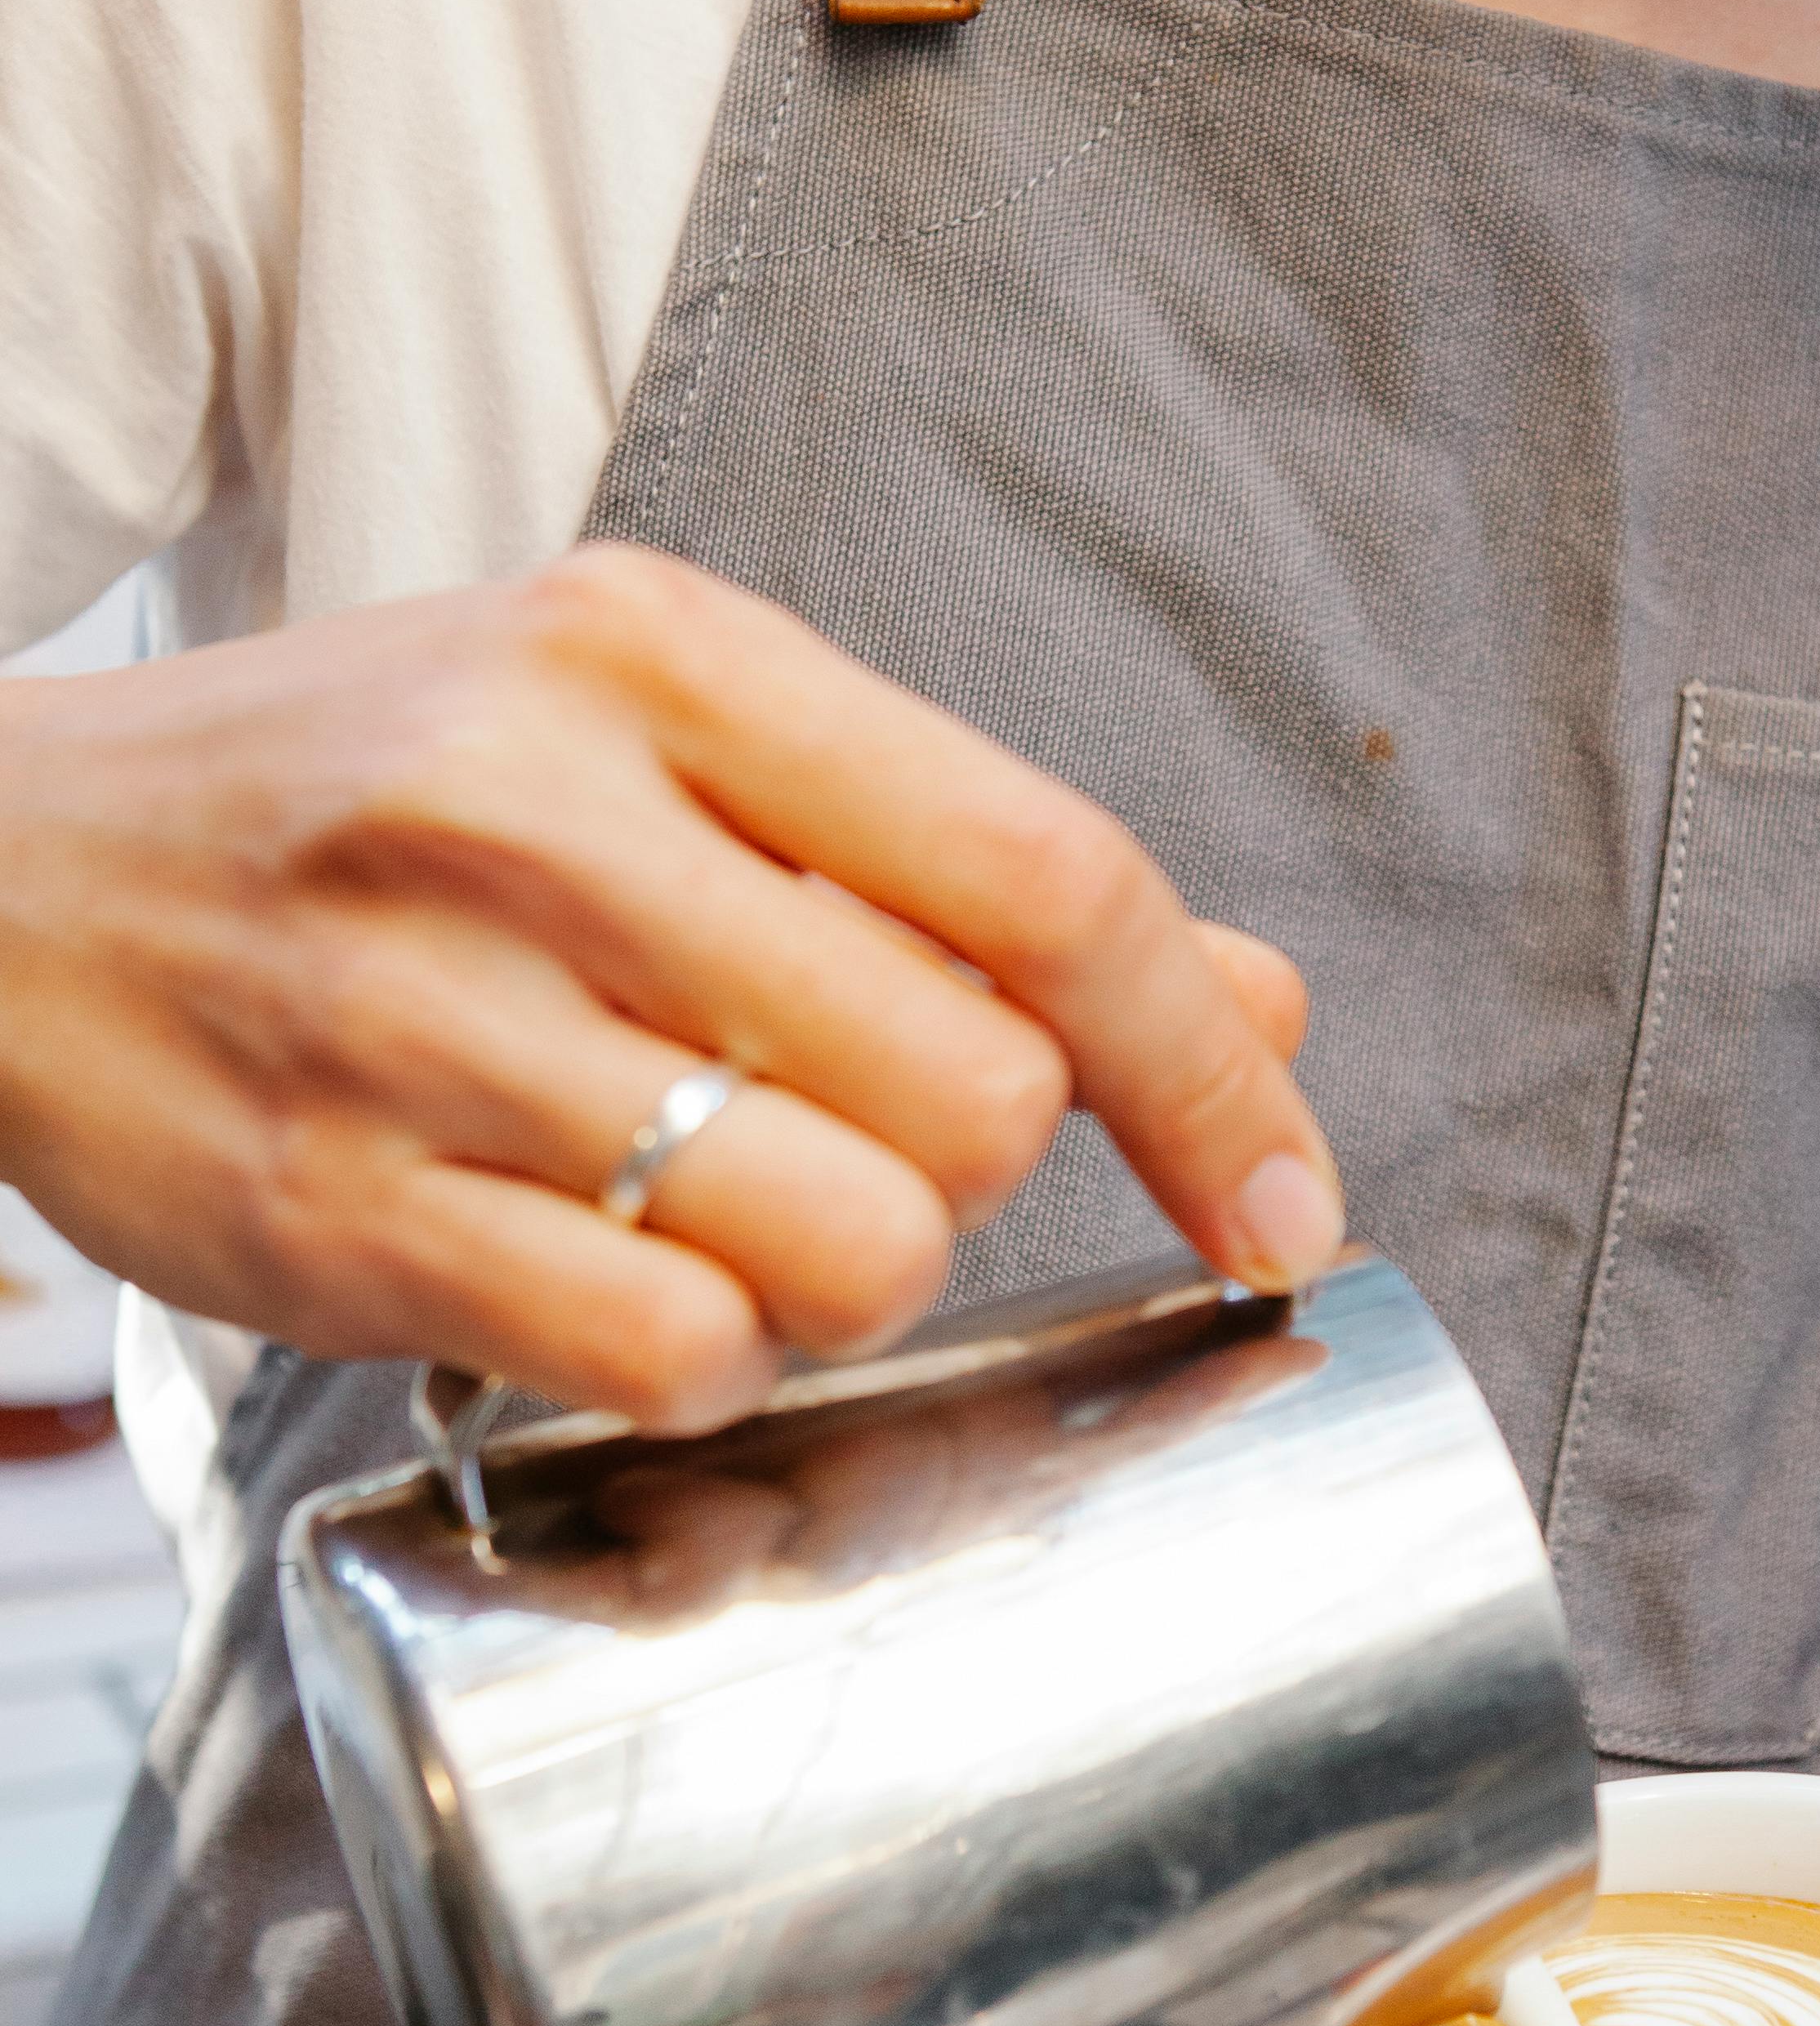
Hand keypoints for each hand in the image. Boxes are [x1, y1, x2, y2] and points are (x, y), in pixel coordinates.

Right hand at [0, 549, 1343, 1425]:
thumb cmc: (365, 807)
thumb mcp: (656, 743)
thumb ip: (954, 869)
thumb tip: (1258, 1002)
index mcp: (663, 661)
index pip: (1046, 878)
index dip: (1209, 1070)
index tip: (1283, 1200)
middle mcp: (547, 814)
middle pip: (973, 1095)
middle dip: (973, 1177)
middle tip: (848, 1141)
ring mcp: (426, 1017)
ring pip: (843, 1245)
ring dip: (845, 1285)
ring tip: (725, 1217)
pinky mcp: (331, 1206)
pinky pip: (665, 1353)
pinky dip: (699, 1364)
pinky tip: (621, 1290)